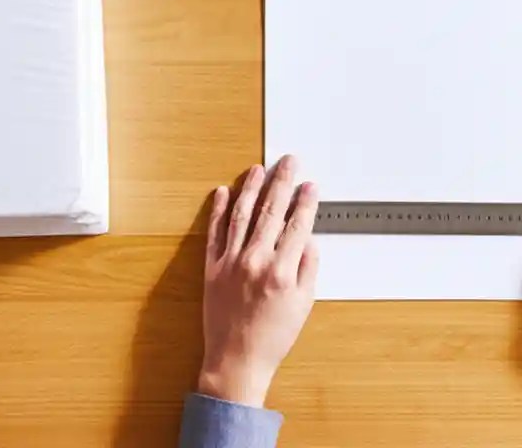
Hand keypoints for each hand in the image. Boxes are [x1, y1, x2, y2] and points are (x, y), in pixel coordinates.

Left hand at [198, 155, 319, 406]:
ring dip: (251, 188)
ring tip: (258, 169)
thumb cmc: (272, 337)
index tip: (310, 185)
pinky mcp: (211, 268)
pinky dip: (217, 210)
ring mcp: (231, 262)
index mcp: (282, 271)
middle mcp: (255, 261)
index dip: (305, 201)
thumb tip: (309, 241)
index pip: (297, 225)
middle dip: (282, 182)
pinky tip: (222, 192)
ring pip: (242, 215)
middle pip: (271, 211)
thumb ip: (308, 269)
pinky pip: (214, 232)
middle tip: (289, 162)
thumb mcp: (304, 305)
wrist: (237, 360)